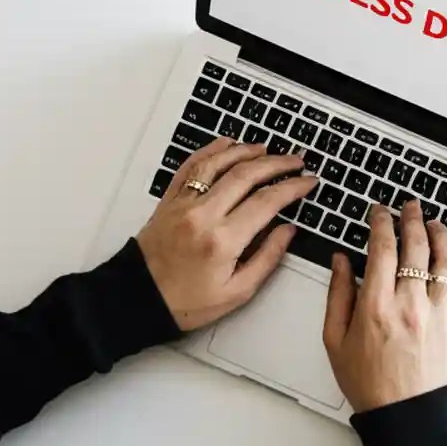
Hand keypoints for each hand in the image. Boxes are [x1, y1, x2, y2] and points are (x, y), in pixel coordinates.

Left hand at [137, 137, 317, 330]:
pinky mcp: (169, 201)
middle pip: (246, 175)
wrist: (137, 299)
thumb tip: (288, 230)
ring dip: (246, 151)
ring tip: (267, 149)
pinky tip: (226, 144)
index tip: (309, 181)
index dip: (293, 187)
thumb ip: (268, 257)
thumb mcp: (237, 291)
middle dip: (277, 163)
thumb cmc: (185, 302)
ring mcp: (183, 204)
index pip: (267, 202)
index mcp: (223, 240)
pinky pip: (191, 167)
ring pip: (218, 163)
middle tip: (296, 161)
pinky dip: (210, 151)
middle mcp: (202, 215)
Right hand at [323, 200, 446, 411]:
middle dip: (412, 219)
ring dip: (441, 234)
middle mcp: (409, 304)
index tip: (379, 212)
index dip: (381, 223)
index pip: (382, 249)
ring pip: (445, 260)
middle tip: (409, 207)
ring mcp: (437, 313)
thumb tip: (340, 260)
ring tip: (435, 222)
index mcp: (376, 306)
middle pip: (416, 246)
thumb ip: (337, 295)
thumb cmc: (368, 382)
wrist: (404, 415)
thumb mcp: (335, 340)